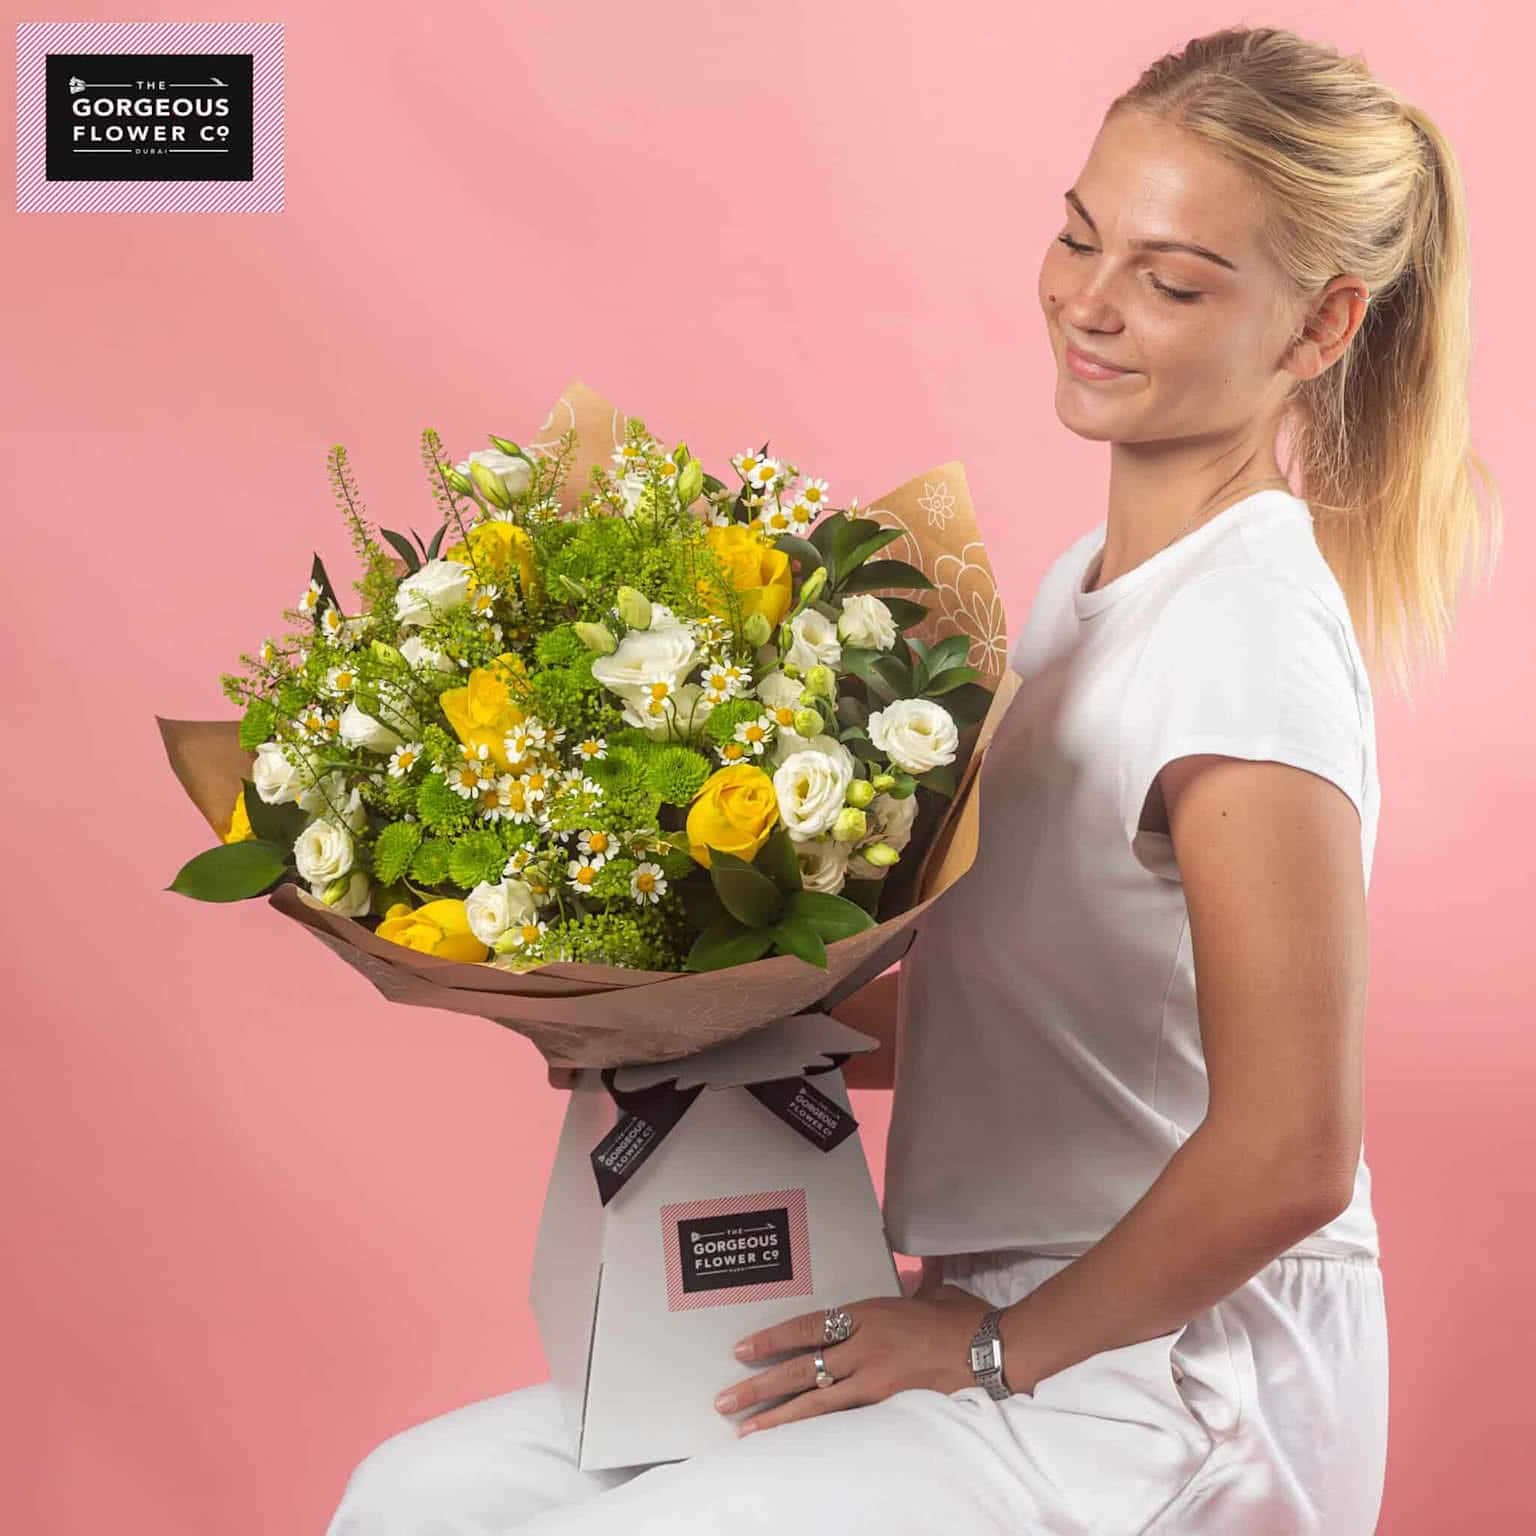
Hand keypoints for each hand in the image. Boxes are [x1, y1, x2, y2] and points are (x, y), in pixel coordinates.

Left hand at [714, 1284, 993, 1435]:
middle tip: (725, 1399)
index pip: (808, 1326)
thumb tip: (913, 1275)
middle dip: (760, 1384)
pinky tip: (795, 1441)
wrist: (994, 1347)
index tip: (743, 1349)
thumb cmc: (963, 1318)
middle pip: (801, 1367)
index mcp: (868, 1312)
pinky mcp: (891, 1403)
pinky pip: (844, 1419)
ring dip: (777, 1416)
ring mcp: (876, 1378)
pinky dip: (817, 1429)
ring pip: (815, 1401)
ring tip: (746, 1429)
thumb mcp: (928, 1293)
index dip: (773, 1339)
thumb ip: (910, 1287)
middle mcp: (864, 1345)